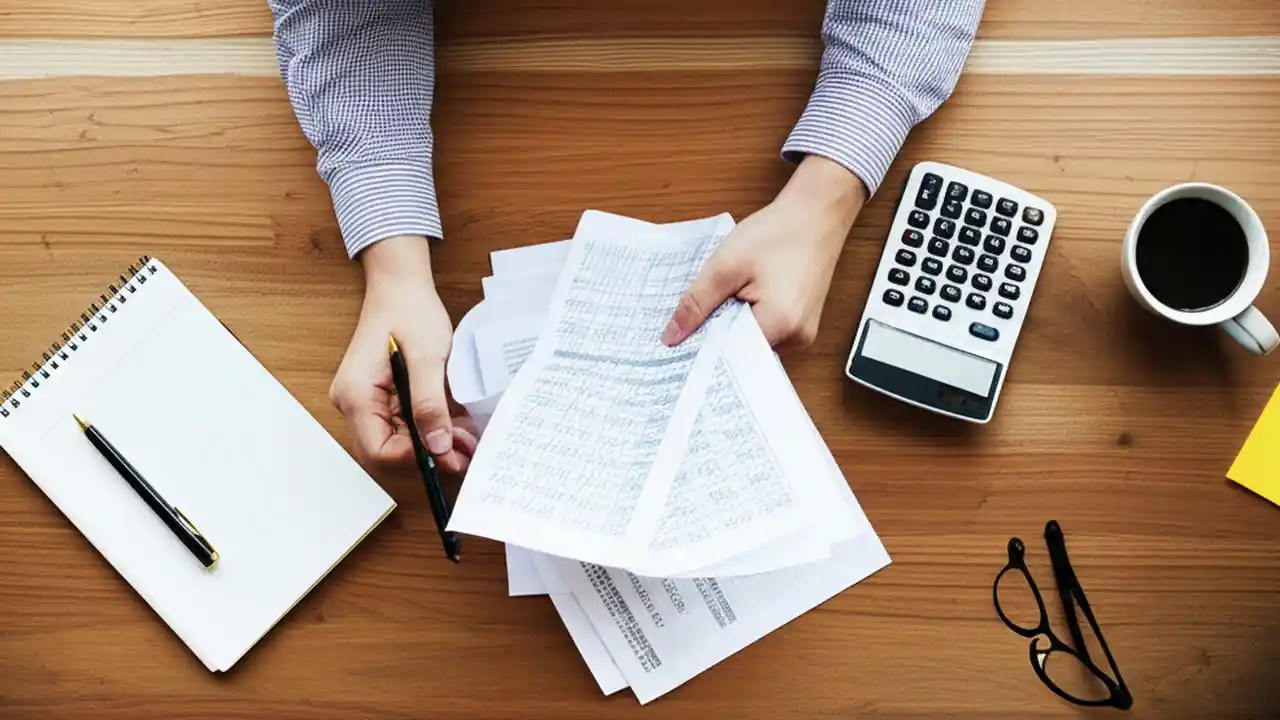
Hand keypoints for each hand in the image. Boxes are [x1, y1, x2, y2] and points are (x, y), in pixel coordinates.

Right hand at [329, 235, 477, 473]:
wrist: (402, 286)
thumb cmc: (410, 312)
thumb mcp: (427, 359)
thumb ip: (430, 404)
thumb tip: (436, 447)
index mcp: (355, 394)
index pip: (378, 450)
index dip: (414, 459)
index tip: (449, 451)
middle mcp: (354, 403)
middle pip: (388, 451)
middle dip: (428, 455)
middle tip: (466, 449)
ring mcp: (367, 402)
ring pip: (400, 442)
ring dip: (433, 444)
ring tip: (466, 436)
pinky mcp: (383, 399)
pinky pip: (406, 426)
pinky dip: (431, 428)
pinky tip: (455, 424)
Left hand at [663, 155, 867, 348]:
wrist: (816, 214)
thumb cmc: (778, 232)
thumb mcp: (725, 265)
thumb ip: (696, 303)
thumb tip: (672, 337)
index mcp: (780, 325)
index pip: (729, 354)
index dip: (702, 346)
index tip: (678, 342)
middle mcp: (796, 338)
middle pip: (742, 351)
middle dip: (717, 333)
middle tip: (695, 315)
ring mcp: (802, 333)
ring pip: (753, 340)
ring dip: (734, 324)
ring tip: (727, 296)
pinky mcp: (802, 324)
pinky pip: (767, 331)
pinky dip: (750, 318)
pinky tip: (743, 296)